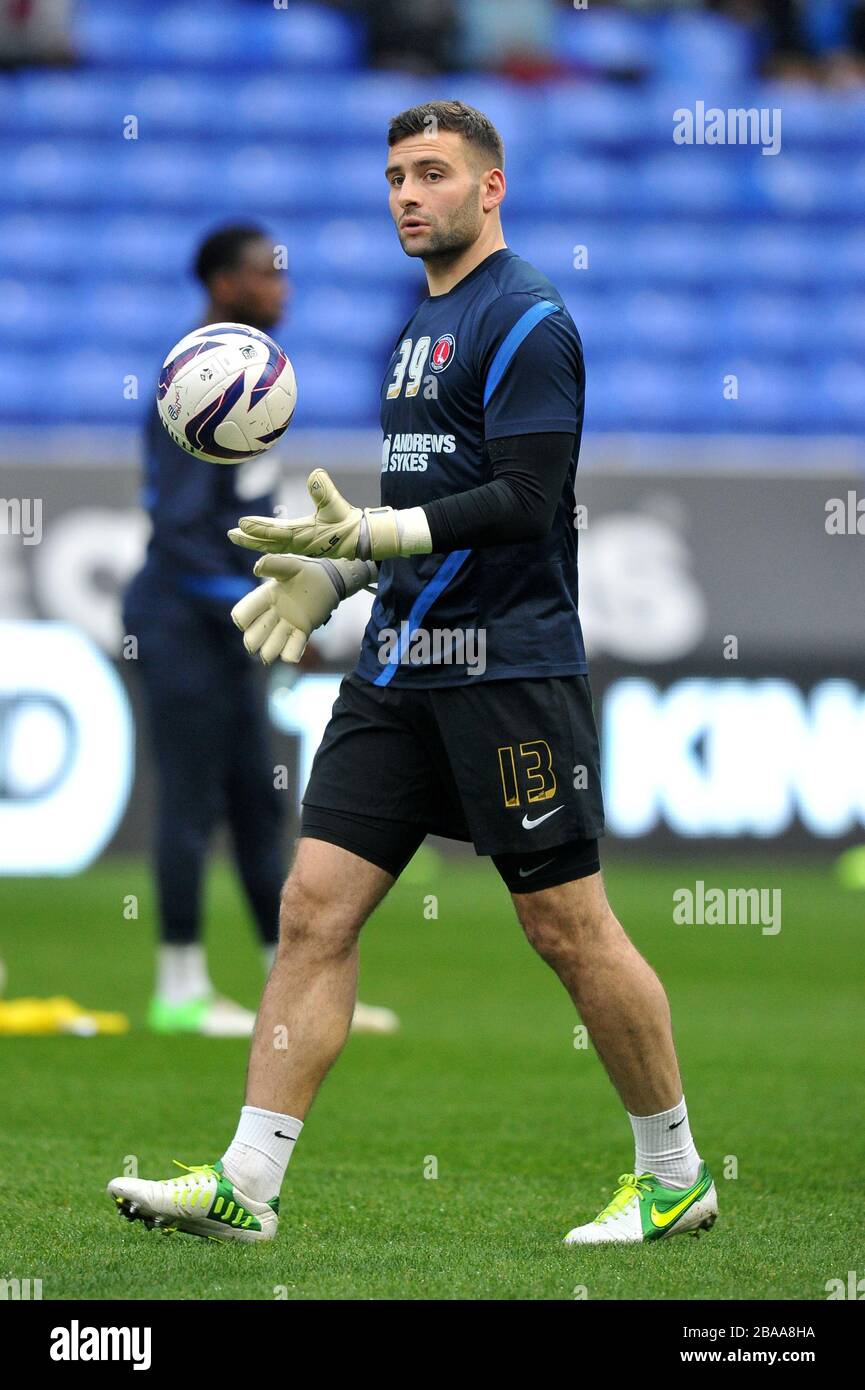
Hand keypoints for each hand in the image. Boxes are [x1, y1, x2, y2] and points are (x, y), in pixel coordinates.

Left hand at [228, 468, 399, 560]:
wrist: (362, 539)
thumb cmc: (349, 523)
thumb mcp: (336, 505)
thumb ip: (325, 490)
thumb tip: (315, 474)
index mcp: (303, 534)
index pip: (275, 531)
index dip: (258, 527)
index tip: (241, 523)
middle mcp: (299, 543)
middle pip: (268, 542)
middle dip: (249, 538)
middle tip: (231, 534)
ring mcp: (301, 547)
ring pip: (272, 545)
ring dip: (255, 541)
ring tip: (240, 536)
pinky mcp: (305, 546)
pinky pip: (281, 546)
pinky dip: (268, 543)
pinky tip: (263, 540)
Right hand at [230, 554, 345, 663]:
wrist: (329, 580)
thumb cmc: (307, 570)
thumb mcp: (291, 565)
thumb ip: (274, 564)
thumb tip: (256, 568)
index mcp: (264, 597)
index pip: (242, 615)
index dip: (242, 619)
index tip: (251, 616)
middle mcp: (271, 614)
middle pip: (252, 637)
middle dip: (254, 640)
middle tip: (269, 631)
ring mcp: (286, 626)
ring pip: (269, 649)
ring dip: (271, 651)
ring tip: (283, 638)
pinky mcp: (302, 633)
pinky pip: (291, 652)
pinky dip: (290, 654)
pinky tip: (296, 646)